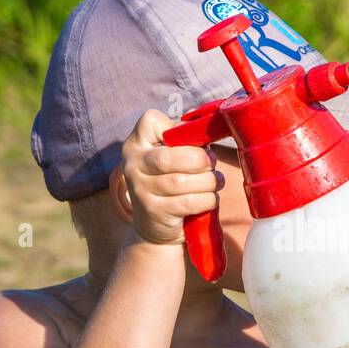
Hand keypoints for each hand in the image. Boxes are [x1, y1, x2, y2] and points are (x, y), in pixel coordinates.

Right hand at [120, 109, 223, 245]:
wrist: (155, 227)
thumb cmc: (170, 183)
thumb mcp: (170, 158)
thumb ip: (184, 140)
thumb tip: (211, 125)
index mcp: (136, 145)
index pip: (150, 120)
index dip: (177, 127)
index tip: (190, 142)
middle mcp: (133, 165)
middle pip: (169, 156)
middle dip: (200, 159)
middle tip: (211, 164)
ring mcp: (140, 190)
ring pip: (181, 181)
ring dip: (208, 181)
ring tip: (215, 182)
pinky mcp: (154, 211)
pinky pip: (188, 202)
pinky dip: (207, 199)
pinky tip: (210, 198)